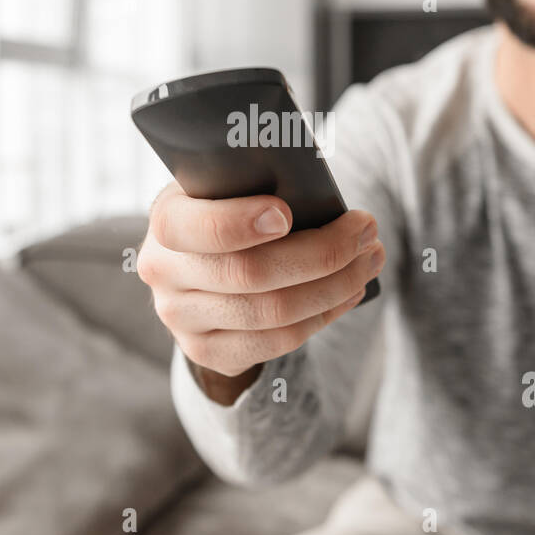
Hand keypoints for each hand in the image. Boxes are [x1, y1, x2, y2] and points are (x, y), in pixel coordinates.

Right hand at [137, 183, 384, 383]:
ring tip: (370, 259)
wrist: (202, 267)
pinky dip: (323, 315)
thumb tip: (319, 193)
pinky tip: (350, 292)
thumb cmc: (230, 210)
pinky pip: (277, 343)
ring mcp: (181, 320)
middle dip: (322, 252)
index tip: (287, 213)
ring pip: (272, 313)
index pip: (192, 227)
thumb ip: (256, 182)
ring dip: (335, 286)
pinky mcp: (208, 351)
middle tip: (366, 229)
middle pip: (249, 274)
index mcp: (165, 220)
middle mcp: (163, 274)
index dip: (239, 223)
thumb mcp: (229, 187)